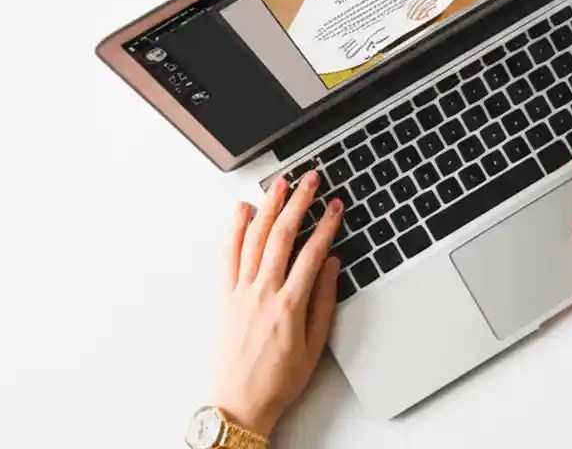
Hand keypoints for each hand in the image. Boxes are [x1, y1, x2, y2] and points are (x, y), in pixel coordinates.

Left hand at [209, 172, 343, 435]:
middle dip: (298, 202)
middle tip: (310, 180)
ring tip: (279, 184)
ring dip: (267, 207)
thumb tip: (332, 265)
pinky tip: (241, 211)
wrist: (239, 402)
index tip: (336, 206)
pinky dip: (234, 229)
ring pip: (253, 239)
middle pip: (281, 236)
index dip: (326, 224)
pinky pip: (228, 254)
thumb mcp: (315, 344)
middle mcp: (262, 293)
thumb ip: (324, 300)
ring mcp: (240, 292)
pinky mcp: (225, 296)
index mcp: (289, 305)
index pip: (312, 253)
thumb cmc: (278, 379)